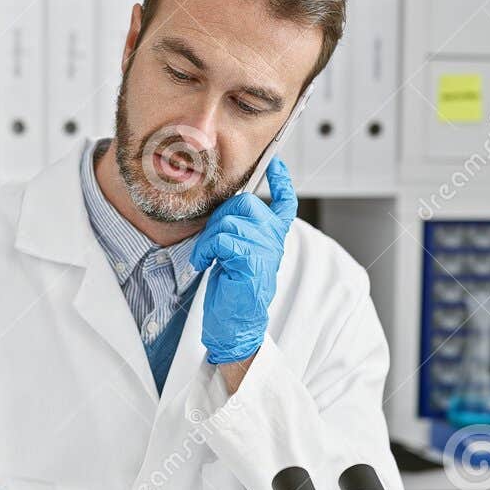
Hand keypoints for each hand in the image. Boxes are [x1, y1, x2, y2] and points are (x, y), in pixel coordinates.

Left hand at [189, 156, 298, 363]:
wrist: (234, 325)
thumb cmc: (232, 290)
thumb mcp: (236, 252)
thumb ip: (239, 229)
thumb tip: (225, 209)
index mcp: (272, 236)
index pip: (285, 201)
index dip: (281, 180)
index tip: (276, 163)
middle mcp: (274, 239)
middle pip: (244, 204)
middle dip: (218, 218)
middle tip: (209, 242)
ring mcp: (266, 249)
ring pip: (230, 221)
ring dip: (208, 238)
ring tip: (205, 256)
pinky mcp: (252, 261)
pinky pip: (223, 238)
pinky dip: (206, 249)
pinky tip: (205, 263)